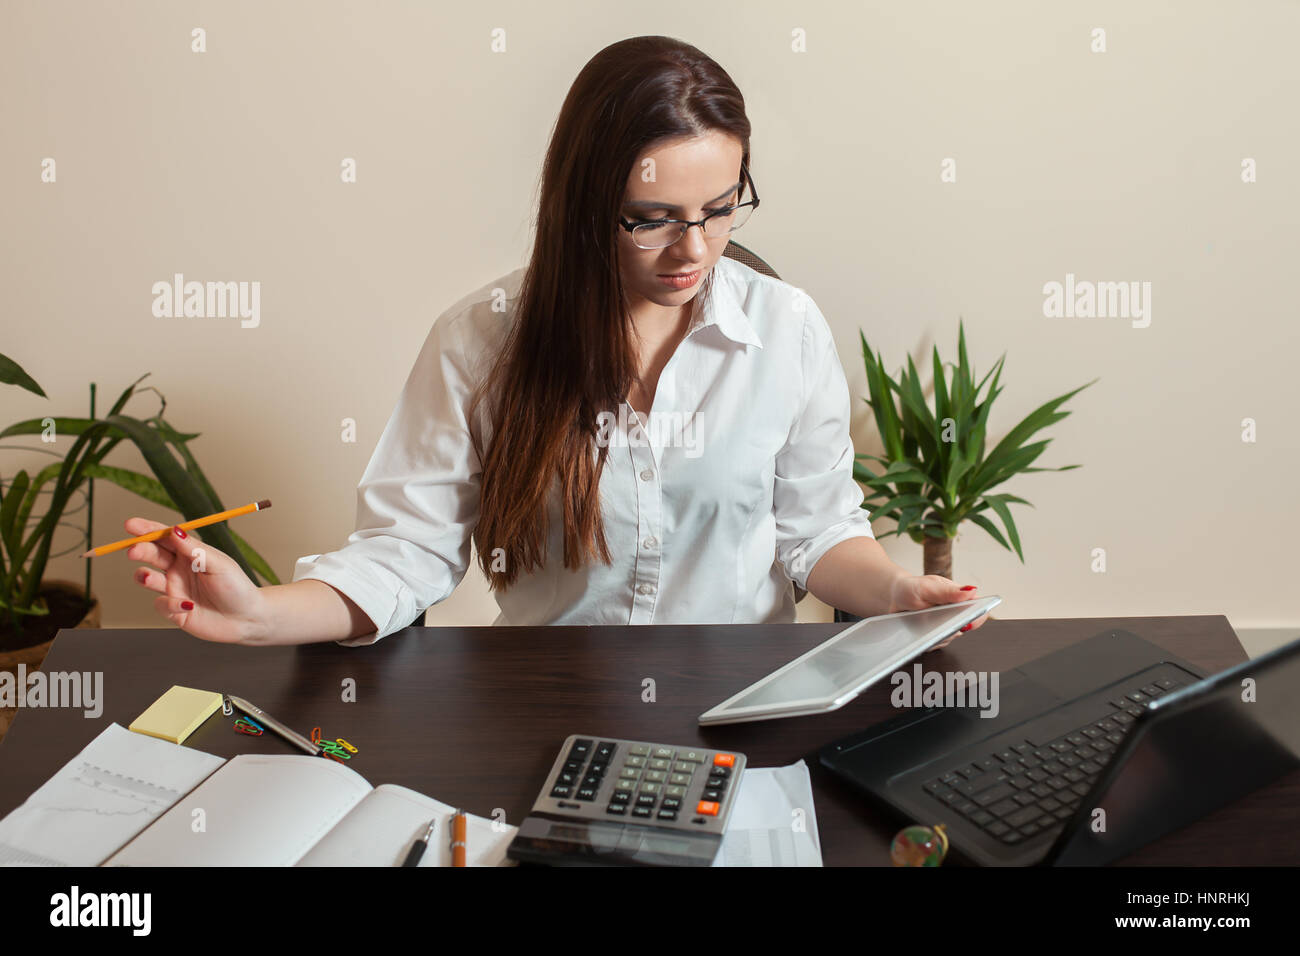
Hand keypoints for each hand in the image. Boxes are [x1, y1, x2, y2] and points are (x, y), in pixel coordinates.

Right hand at [125, 517, 269, 643]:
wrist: (247, 618)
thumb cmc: (237, 587)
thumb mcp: (218, 564)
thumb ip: (195, 549)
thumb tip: (174, 530)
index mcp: (191, 553)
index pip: (165, 537)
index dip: (147, 530)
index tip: (131, 525)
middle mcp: (179, 569)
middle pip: (153, 555)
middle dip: (141, 550)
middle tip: (133, 551)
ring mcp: (175, 589)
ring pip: (148, 578)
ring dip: (144, 576)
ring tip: (147, 576)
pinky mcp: (174, 610)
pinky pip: (161, 605)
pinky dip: (169, 604)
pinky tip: (187, 605)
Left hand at [886, 574, 988, 652]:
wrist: (893, 598)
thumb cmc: (911, 588)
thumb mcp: (928, 587)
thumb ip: (948, 591)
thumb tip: (971, 590)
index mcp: (959, 598)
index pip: (979, 609)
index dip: (977, 618)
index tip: (968, 623)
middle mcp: (955, 614)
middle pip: (963, 628)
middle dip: (952, 629)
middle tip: (938, 625)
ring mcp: (944, 627)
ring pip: (949, 639)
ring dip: (937, 636)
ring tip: (923, 626)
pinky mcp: (934, 638)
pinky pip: (935, 645)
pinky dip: (927, 642)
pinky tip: (918, 633)